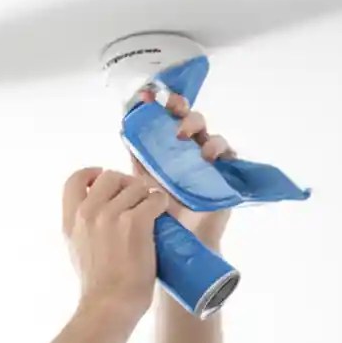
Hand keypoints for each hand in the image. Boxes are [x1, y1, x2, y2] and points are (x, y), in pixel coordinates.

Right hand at [62, 167, 170, 314]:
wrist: (109, 304)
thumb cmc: (97, 285)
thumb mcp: (76, 249)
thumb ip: (81, 226)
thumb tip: (95, 212)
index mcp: (70, 220)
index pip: (75, 179)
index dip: (92, 173)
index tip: (103, 179)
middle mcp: (88, 213)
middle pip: (110, 176)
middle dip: (126, 184)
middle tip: (136, 200)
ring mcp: (111, 215)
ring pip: (136, 186)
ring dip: (147, 197)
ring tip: (150, 215)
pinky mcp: (135, 222)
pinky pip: (155, 198)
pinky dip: (161, 204)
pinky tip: (160, 217)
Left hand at [131, 90, 234, 246]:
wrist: (179, 246)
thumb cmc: (158, 218)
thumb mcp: (141, 189)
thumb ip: (132, 167)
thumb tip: (116, 142)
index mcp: (161, 151)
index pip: (160, 120)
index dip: (154, 104)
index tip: (144, 95)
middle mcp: (184, 150)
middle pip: (184, 116)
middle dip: (177, 105)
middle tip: (170, 107)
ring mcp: (205, 159)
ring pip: (204, 129)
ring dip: (194, 124)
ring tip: (182, 136)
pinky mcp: (223, 171)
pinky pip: (226, 150)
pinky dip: (218, 147)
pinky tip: (207, 155)